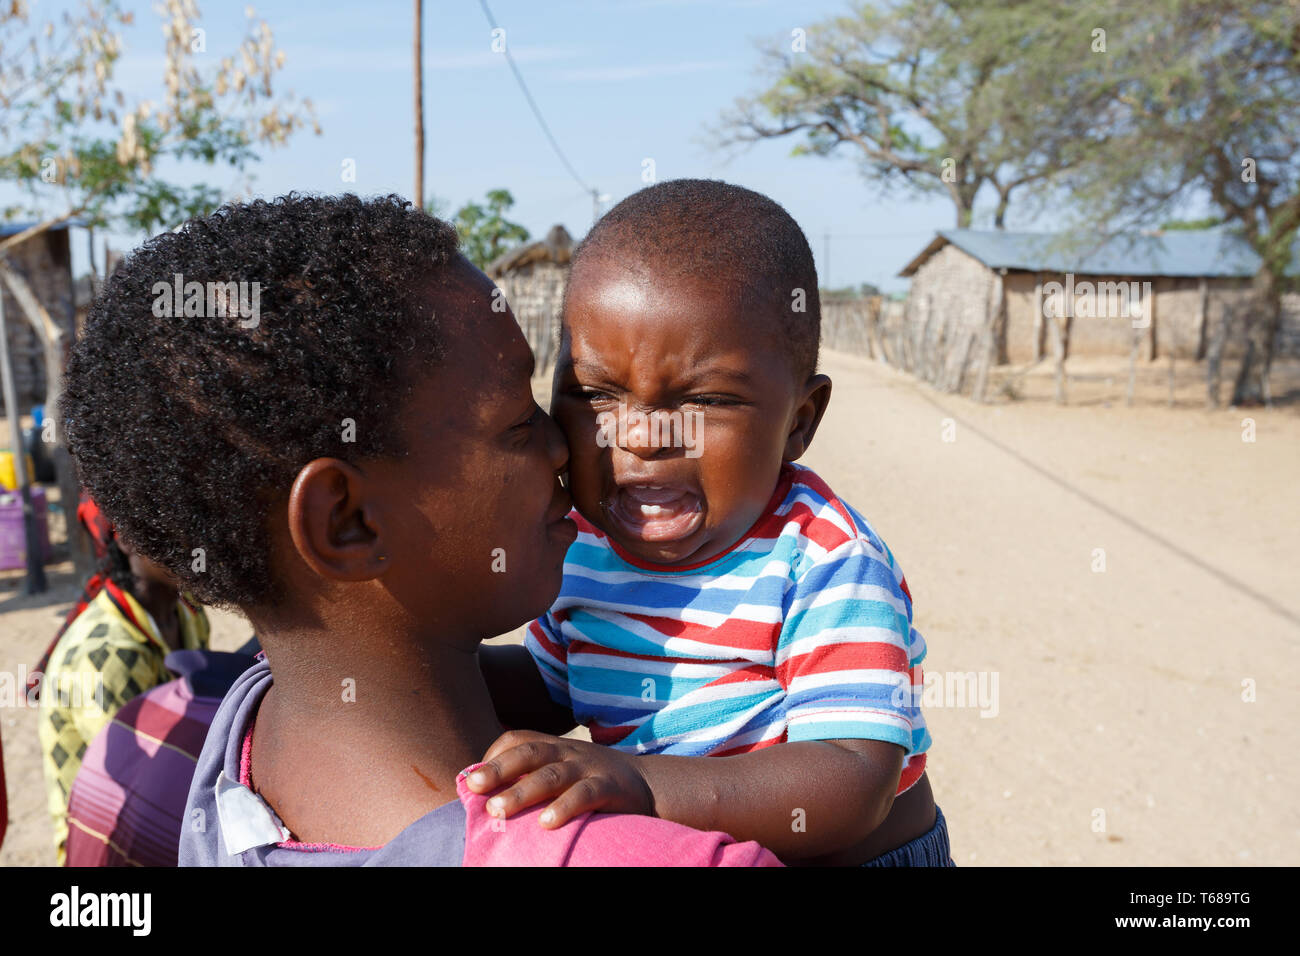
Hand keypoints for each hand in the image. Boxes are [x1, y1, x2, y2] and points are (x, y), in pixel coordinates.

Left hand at [465, 730, 654, 828]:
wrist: (648, 784)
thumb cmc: (594, 781)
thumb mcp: (565, 768)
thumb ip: (535, 774)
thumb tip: (488, 795)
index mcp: (554, 746)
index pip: (518, 738)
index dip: (494, 754)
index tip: (473, 779)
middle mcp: (568, 752)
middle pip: (529, 753)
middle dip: (498, 769)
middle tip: (474, 787)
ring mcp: (588, 768)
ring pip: (551, 775)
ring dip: (522, 792)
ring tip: (498, 810)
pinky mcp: (609, 787)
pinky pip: (584, 795)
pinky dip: (564, 807)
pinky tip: (546, 823)